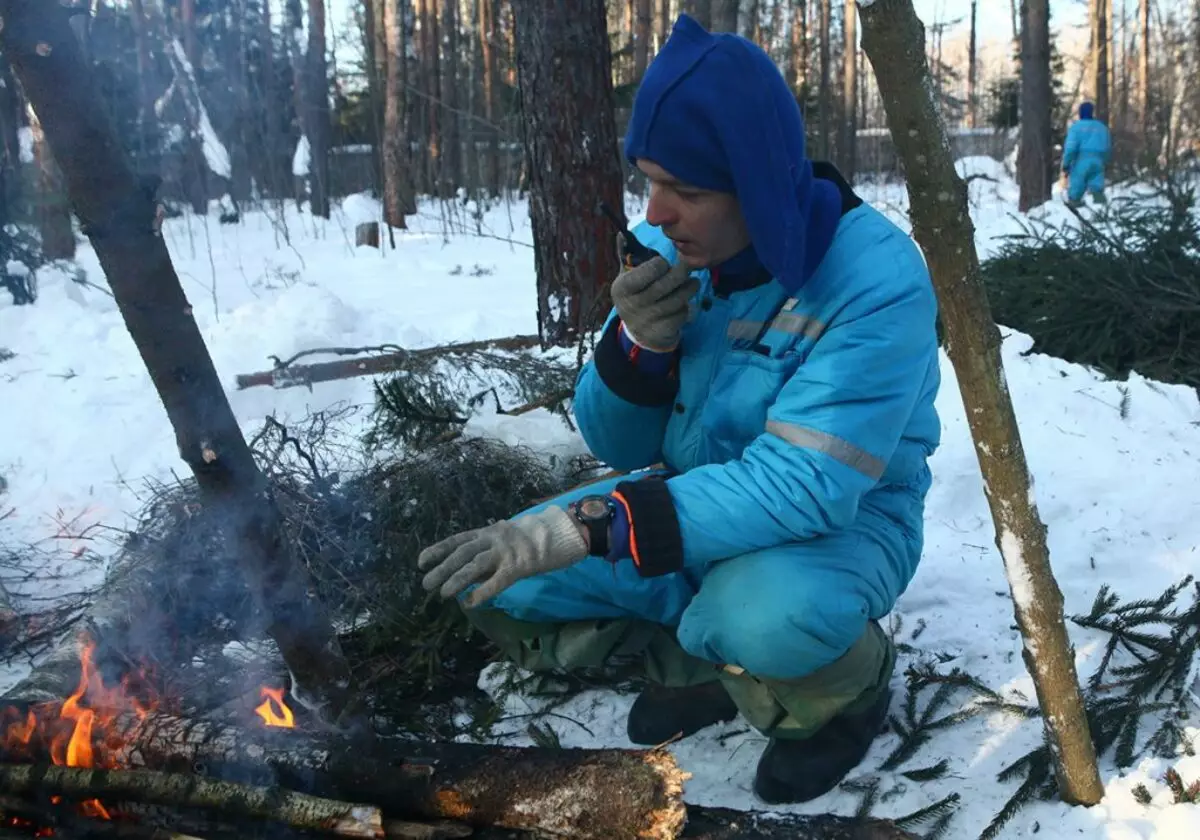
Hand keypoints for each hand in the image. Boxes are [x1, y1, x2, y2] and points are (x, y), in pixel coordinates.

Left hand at [418, 506, 588, 607]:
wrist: (563, 532)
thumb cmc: (534, 538)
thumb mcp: (506, 540)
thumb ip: (487, 554)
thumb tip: (467, 574)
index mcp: (489, 532)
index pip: (457, 540)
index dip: (438, 550)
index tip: (420, 561)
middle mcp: (494, 539)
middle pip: (462, 553)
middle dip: (442, 568)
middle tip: (426, 584)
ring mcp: (506, 551)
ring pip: (475, 565)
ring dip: (456, 579)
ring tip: (442, 594)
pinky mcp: (520, 565)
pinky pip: (497, 580)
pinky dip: (482, 592)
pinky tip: (469, 603)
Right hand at [611, 245, 698, 351]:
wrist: (638, 333)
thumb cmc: (635, 296)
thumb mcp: (626, 277)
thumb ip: (626, 255)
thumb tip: (621, 233)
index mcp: (622, 288)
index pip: (646, 271)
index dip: (659, 265)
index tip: (663, 263)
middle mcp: (633, 305)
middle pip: (665, 285)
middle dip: (681, 273)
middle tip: (688, 267)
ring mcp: (647, 320)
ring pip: (677, 300)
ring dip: (689, 289)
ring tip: (693, 283)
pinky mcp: (662, 331)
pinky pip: (681, 315)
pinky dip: (687, 308)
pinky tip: (685, 303)